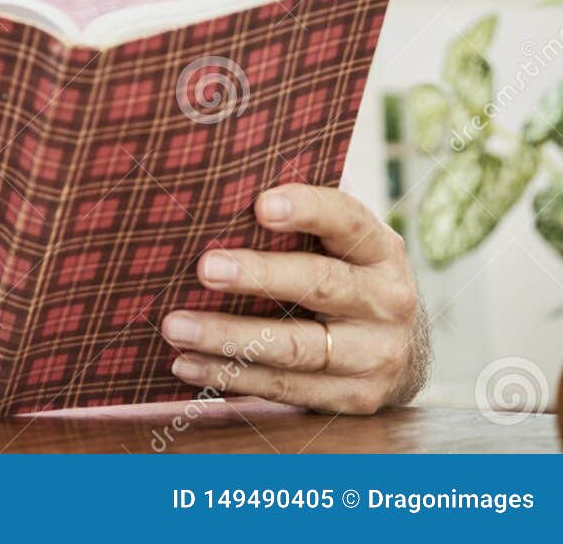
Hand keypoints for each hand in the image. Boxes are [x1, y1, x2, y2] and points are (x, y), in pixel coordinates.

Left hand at [160, 183, 426, 413]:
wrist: (400, 352)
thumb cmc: (343, 274)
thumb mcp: (338, 243)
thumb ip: (300, 215)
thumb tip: (228, 178)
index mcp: (380, 250)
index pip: (347, 220)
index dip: (307, 209)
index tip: (260, 205)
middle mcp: (387, 301)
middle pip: (319, 285)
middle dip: (258, 275)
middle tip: (204, 268)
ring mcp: (375, 354)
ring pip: (295, 347)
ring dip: (228, 337)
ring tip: (175, 326)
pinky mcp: (355, 398)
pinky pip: (285, 388)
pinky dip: (231, 377)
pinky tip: (185, 363)